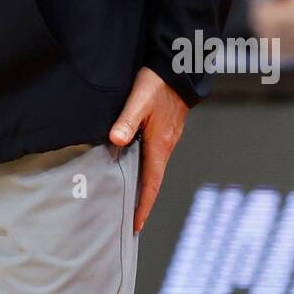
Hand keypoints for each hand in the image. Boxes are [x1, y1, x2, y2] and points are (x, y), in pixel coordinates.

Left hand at [108, 66, 188, 234]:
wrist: (177, 68)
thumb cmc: (158, 83)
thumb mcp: (139, 100)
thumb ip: (127, 120)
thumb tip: (116, 140)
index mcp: (160, 145)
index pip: (151, 183)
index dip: (143, 205)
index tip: (135, 226)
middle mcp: (165, 146)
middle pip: (152, 180)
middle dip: (142, 201)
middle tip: (129, 220)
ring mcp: (166, 138)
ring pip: (152, 167)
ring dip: (142, 184)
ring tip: (128, 198)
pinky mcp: (164, 130)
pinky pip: (153, 155)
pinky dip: (143, 167)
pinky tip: (133, 165)